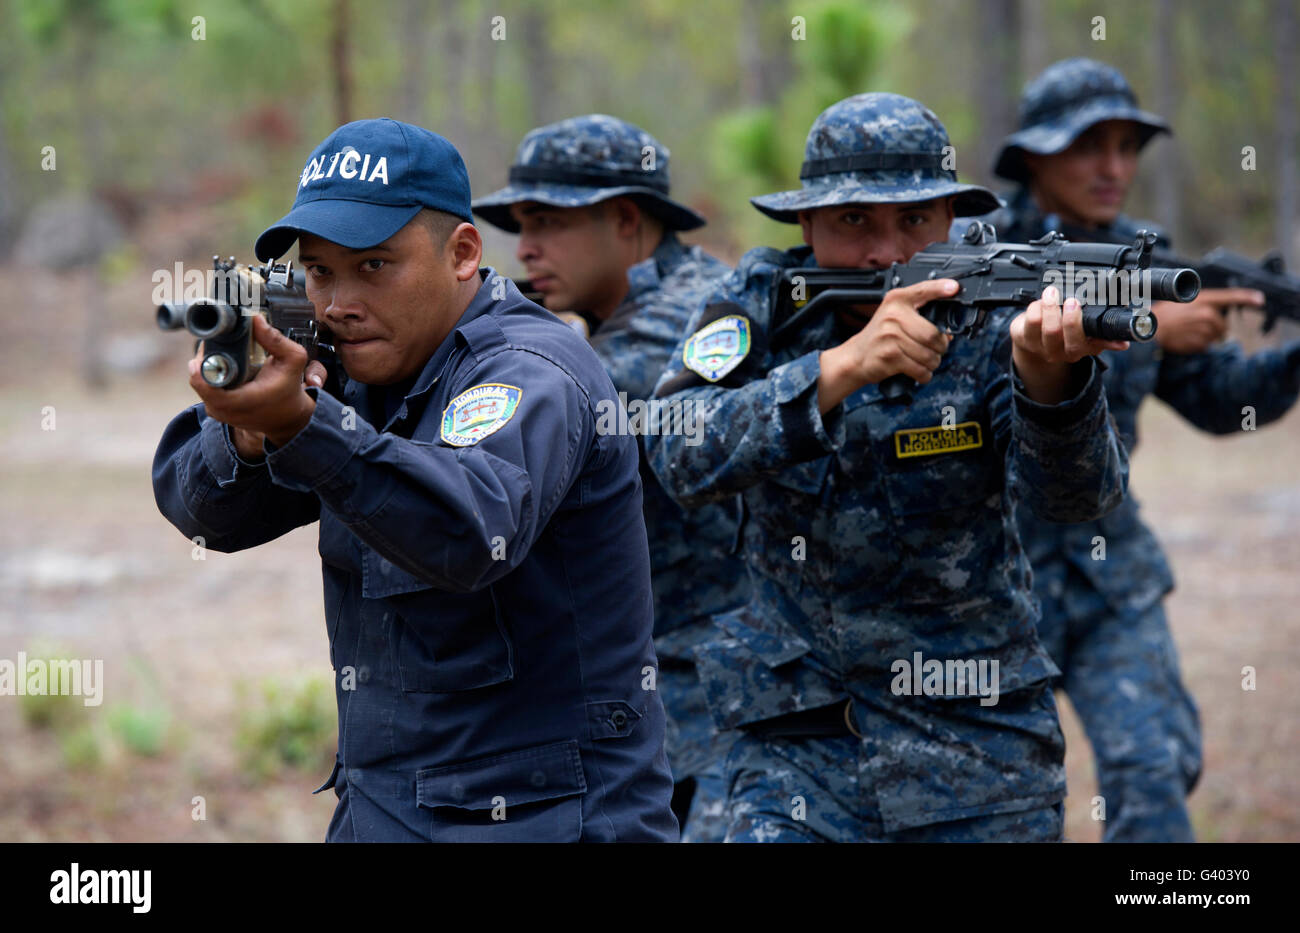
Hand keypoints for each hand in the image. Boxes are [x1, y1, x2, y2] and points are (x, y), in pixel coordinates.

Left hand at [189, 315, 326, 449]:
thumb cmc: (289, 389)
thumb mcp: (293, 360)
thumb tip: (255, 320)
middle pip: (199, 380)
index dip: (204, 364)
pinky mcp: (217, 413)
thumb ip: (275, 340)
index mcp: (247, 399)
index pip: (208, 385)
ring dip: (203, 369)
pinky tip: (218, 369)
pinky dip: (206, 378)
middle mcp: (229, 410)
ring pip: (198, 385)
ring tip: (217, 356)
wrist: (287, 417)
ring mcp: (221, 413)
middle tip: (213, 345)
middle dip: (203, 360)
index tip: (211, 348)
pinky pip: (202, 392)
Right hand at [817, 278, 956, 411]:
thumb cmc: (880, 337)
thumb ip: (919, 316)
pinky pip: (919, 368)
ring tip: (926, 362)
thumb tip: (948, 332)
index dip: (940, 288)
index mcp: (897, 300)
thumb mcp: (894, 316)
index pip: (923, 290)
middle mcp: (893, 315)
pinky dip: (924, 374)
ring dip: (933, 363)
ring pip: (928, 354)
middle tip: (937, 349)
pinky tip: (919, 371)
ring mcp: (890, 336)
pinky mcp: (890, 356)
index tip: (955, 288)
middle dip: (941, 347)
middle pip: (932, 333)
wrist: (855, 357)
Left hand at [1011, 286, 1129, 403]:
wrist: (1031, 341)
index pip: (1098, 345)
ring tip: (1052, 293)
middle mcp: (1065, 352)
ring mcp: (1044, 347)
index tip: (1105, 321)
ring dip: (1052, 308)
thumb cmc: (1062, 331)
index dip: (1106, 338)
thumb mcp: (1085, 333)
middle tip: (1073, 301)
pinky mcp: (1025, 339)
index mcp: (1085, 348)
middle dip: (1073, 320)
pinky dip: (1036, 308)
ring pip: (1050, 330)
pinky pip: (1031, 323)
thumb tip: (1123, 341)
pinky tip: (1039, 302)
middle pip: (1072, 341)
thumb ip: (1103, 332)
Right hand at [1153, 288, 1262, 353]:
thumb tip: (1220, 316)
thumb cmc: (1166, 315)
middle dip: (1215, 329)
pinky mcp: (1199, 342)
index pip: (1231, 296)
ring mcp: (1203, 328)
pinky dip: (1197, 345)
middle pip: (1223, 326)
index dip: (1247, 298)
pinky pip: (1205, 346)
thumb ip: (1206, 306)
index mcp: (1204, 300)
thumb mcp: (1186, 303)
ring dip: (1205, 338)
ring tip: (1187, 333)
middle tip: (1195, 327)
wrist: (1150, 329)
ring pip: (1215, 337)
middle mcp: (1207, 313)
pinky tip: (1185, 340)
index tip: (1260, 300)